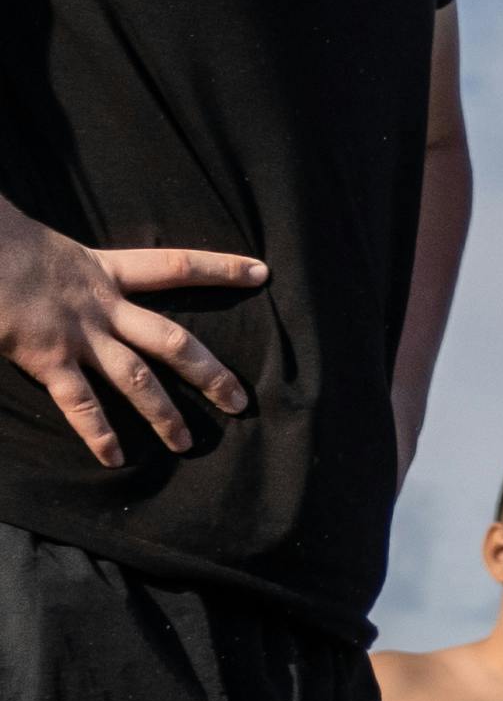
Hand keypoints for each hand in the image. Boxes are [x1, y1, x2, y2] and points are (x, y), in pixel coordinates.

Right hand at [0, 209, 261, 465]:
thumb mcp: (40, 241)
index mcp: (102, 270)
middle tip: (241, 402)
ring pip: (136, 380)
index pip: (175, 266)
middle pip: (173, 341)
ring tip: (187, 444)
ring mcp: (77, 334)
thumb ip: (63, 259)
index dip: (220, 269)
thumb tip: (62, 263)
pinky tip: (114, 459)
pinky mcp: (47, 357)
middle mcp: (101, 305)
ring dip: (163, 414)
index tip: (262, 273)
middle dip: (209, 373)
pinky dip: (97, 432)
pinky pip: (80, 402)